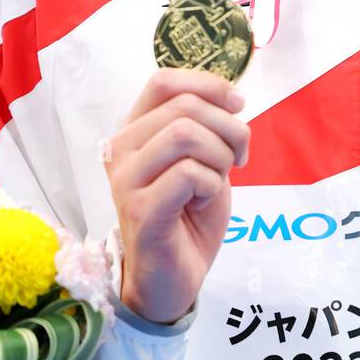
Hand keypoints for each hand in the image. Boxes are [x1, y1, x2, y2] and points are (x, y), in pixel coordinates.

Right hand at [103, 68, 249, 324]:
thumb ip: (206, 125)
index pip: (163, 81)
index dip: (208, 85)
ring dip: (220, 155)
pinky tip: (204, 202)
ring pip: (185, 134)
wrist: (174, 278)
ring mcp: (126, 180)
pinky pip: (188, 174)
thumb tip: (232, 98)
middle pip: (184, 107)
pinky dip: (212, 184)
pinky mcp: (140, 210)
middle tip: (238, 157)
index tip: (237, 105)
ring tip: (217, 181)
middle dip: (228, 127)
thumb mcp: (204, 159)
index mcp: (134, 130)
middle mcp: (121, 149)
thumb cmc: (189, 215)